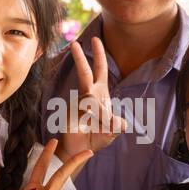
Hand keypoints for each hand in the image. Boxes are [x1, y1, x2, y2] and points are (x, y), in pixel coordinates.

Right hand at [56, 37, 126, 158]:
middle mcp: (88, 95)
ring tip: (99, 122)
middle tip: (78, 42)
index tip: (95, 39)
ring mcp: (78, 103)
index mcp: (99, 94)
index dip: (99, 55)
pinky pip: (85, 111)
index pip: (100, 70)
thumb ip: (117, 125)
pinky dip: (91, 120)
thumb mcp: (112, 131)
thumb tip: (118, 121)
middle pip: (86, 72)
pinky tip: (88, 127)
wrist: (80, 150)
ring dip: (98, 112)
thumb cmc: (96, 138)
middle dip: (84, 57)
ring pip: (89, 97)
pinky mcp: (71, 113)